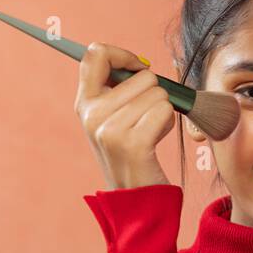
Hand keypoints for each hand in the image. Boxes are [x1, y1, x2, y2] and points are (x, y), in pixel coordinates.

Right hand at [74, 42, 175, 189]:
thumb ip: (118, 89)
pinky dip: (167, 122)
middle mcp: (92, 115)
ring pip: (157, 92)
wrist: (136, 197)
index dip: (123, 54)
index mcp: (84, 104)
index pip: (95, 54)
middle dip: (154, 93)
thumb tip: (139, 64)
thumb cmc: (134, 152)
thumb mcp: (115, 118)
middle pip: (141, 76)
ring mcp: (109, 130)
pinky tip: (155, 140)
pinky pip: (164, 110)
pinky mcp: (132, 143)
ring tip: (149, 133)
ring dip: (162, 111)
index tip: (139, 68)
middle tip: (145, 120)